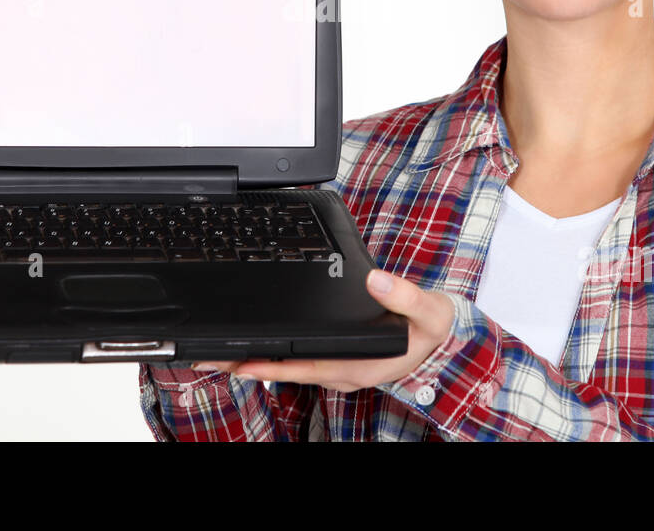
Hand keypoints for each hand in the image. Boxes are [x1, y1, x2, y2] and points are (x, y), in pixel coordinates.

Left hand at [191, 268, 454, 391]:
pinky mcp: (336, 361)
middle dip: (248, 363)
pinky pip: (298, 361)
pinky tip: (254, 345)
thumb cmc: (433, 329)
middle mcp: (344, 373)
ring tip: (219, 352)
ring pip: (289, 367)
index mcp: (361, 365)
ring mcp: (338, 370)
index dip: (273, 365)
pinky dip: (273, 354)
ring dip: (255, 360)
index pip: (308, 366)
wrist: (443, 340)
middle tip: (209, 356)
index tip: (242, 361)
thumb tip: (376, 281)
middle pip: (288, 370)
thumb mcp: (429, 311)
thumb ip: (405, 296)